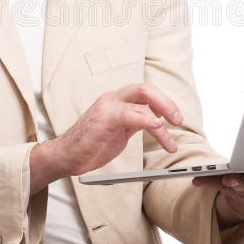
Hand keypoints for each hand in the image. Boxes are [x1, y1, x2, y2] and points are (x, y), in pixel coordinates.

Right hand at [29, 83, 182, 192]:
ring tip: (172, 140)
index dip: (164, 102)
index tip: (175, 118)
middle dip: (167, 103)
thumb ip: (136, 123)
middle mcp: (113, 98)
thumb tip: (157, 121)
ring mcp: (108, 106)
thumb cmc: (90, 145)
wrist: (65, 156)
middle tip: (179, 120)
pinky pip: (133, 114)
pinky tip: (159, 131)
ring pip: (143, 97)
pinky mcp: (106, 118)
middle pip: (146, 88)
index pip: (145, 92)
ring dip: (164, 116)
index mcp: (117, 101)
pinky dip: (150, 121)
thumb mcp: (119, 132)